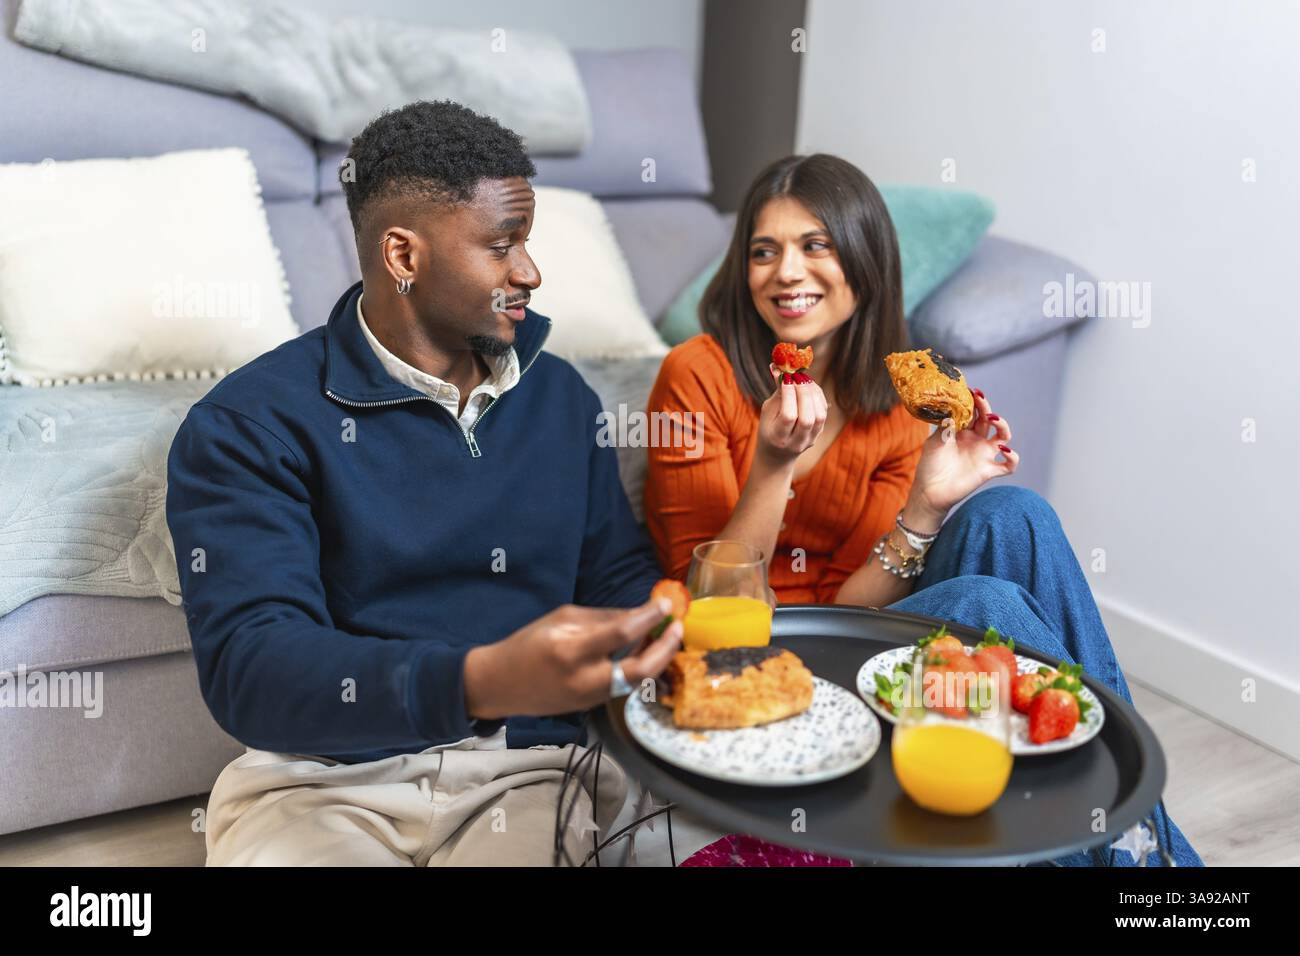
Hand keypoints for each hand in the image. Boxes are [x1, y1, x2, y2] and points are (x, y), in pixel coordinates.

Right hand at [463, 597, 682, 718]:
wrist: (502, 685)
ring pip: (637, 681)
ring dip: (657, 659)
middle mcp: (584, 679)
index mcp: (571, 650)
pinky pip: (624, 686)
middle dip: (665, 648)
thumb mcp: (561, 619)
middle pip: (639, 670)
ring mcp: (590, 698)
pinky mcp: (592, 707)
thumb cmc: (528, 644)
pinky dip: (639, 668)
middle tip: (677, 627)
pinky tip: (646, 652)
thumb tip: (638, 614)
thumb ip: (602, 618)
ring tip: (667, 637)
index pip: (620, 633)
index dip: (647, 618)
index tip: (665, 604)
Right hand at [755, 363, 827, 466]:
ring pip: (819, 416)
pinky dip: (818, 397)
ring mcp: (810, 440)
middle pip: (807, 418)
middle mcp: (796, 442)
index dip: (789, 394)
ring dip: (813, 394)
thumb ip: (777, 392)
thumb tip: (779, 368)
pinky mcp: (819, 433)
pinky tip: (810, 387)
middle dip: (803, 393)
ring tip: (803, 380)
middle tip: (797, 376)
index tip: (786, 378)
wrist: (778, 453)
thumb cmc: (769, 427)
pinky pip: (823, 413)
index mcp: (778, 437)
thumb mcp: (767, 411)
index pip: (788, 416)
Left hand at [909, 389, 1018, 519]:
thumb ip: (944, 425)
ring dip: (1002, 425)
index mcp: (962, 432)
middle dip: (985, 407)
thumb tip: (949, 407)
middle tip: (980, 398)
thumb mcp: (935, 441)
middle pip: (988, 419)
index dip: (974, 401)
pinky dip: (1012, 457)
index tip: (970, 390)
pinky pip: (1008, 466)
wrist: (929, 491)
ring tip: (993, 419)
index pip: (973, 412)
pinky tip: (1003, 449)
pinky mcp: (988, 471)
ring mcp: (983, 455)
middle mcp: (975, 441)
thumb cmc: (929, 465)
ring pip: (1003, 436)